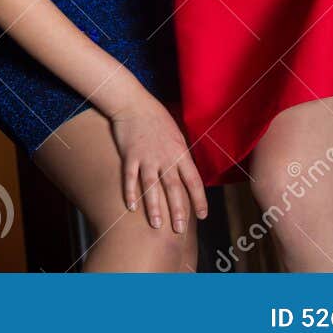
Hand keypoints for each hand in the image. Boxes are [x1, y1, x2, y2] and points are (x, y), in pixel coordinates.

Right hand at [107, 92, 207, 232]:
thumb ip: (182, 156)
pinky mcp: (130, 155)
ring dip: (155, 207)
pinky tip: (131, 207)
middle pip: (174, 188)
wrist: (133, 103)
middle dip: (178, 210)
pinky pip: (130, 177)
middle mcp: (165, 157)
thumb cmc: (157, 119)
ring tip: (157, 225)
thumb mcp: (177, 135)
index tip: (202, 216)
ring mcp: (146, 156)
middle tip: (179, 230)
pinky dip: (130, 193)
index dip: (199, 199)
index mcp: (180, 152)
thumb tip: (189, 175)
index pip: (194, 181)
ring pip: (152, 186)